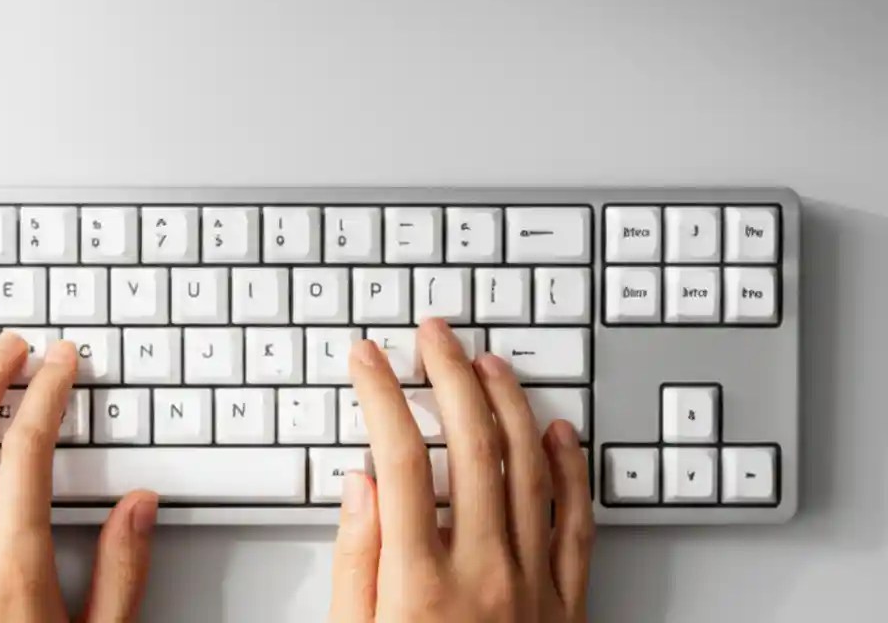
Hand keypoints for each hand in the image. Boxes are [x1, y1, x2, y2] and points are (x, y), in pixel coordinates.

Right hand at [328, 318, 594, 622]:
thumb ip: (356, 564)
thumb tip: (361, 488)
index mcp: (420, 585)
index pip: (401, 460)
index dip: (381, 396)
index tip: (369, 362)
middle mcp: (484, 576)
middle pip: (473, 447)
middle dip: (449, 376)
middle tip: (434, 337)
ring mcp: (533, 587)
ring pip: (530, 471)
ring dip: (508, 404)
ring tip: (486, 364)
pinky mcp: (567, 606)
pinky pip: (577, 523)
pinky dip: (569, 469)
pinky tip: (556, 432)